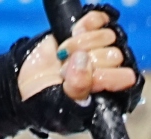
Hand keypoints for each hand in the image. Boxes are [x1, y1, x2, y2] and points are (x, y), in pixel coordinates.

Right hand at [16, 7, 138, 105]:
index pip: (126, 77)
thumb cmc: (44, 102)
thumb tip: (83, 60)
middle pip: (116, 56)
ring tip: (63, 57)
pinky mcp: (89, 30)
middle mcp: (109, 70)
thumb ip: (77, 89)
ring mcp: (100, 48)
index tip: (87, 81)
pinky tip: (73, 34)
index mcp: (108, 93)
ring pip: (108, 36)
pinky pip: (100, 18)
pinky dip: (86, 24)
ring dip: (81, 45)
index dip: (105, 77)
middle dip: (88, 63)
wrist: (25, 84)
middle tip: (66, 72)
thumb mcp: (60, 106)